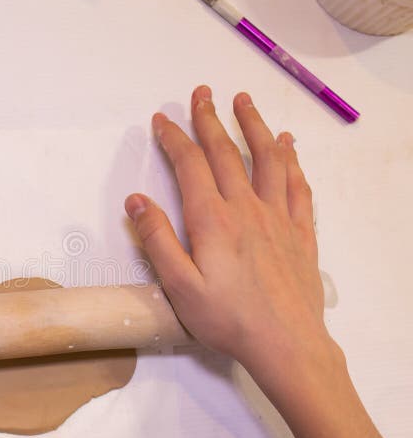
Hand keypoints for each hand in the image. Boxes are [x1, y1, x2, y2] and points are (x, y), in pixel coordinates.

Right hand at [125, 86, 339, 385]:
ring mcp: (278, 217)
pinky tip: (288, 146)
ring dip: (254, 127)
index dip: (175, 139)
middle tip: (202, 93)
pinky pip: (298, 186)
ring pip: (267, 160)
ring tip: (244, 101)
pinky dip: (291, 161)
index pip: (191, 166)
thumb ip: (157, 240)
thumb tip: (136, 201)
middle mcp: (246, 209)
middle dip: (211, 120)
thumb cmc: (228, 319)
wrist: (287, 344)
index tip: (162, 119)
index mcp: (213, 220)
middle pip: (227, 153)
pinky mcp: (301, 232)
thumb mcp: (180, 286)